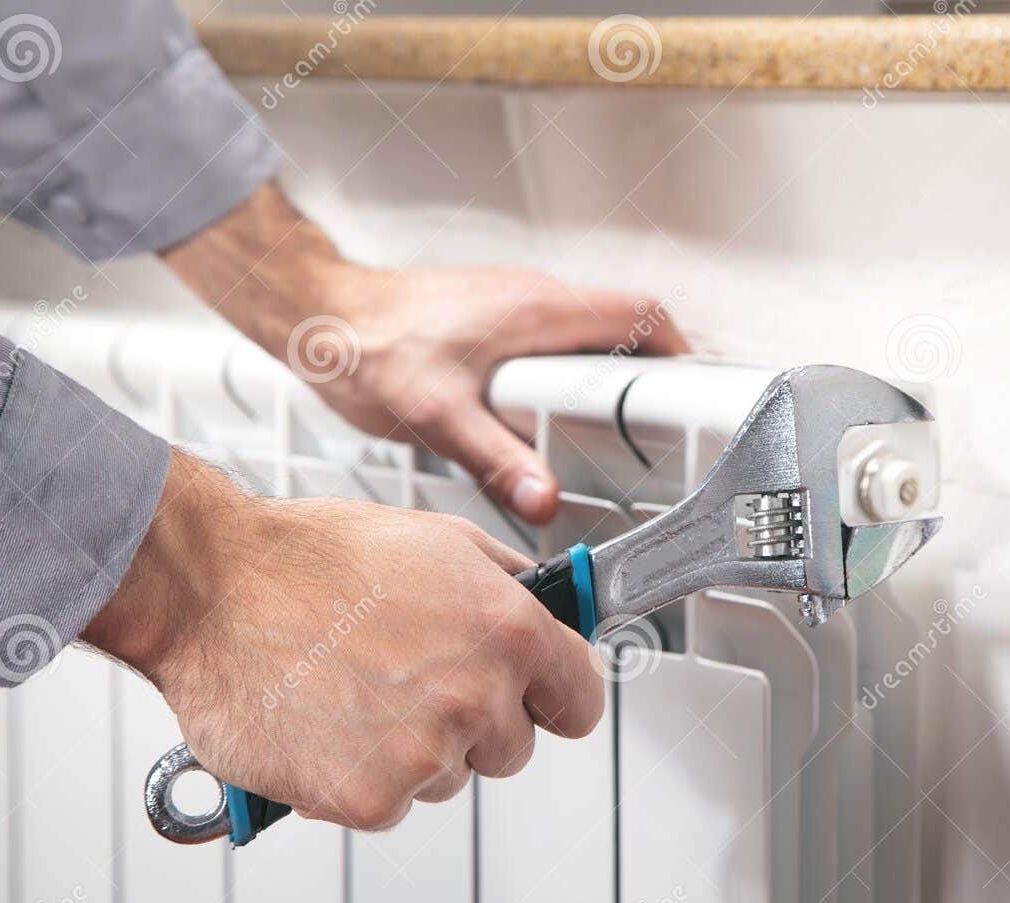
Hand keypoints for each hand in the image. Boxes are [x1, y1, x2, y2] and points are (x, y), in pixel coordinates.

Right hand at [83, 452, 601, 830]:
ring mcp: (426, 755)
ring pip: (450, 778)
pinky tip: (328, 724)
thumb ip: (509, 582)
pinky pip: (391, 806)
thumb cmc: (310, 558)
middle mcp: (477, 697)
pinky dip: (360, 777)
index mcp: (509, 632)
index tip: (539, 697)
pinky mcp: (368, 800)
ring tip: (356, 689)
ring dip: (415, 749)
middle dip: (475, 722)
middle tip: (411, 680)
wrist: (210, 587)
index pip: (581, 702)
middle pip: (515, 748)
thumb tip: (553, 605)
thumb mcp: (439, 540)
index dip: (556, 698)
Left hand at [160, 183, 690, 524]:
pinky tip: (550, 417)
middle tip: (660, 423)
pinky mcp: (494, 317)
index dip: (678, 353)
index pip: (640, 316)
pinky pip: (556, 341)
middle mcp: (533, 298)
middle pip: (625, 327)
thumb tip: (544, 498)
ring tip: (612, 429)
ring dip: (608, 375)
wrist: (314, 313)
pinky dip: (571, 375)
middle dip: (651, 373)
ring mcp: (514, 303)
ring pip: (590, 335)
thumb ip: (496, 461)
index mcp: (537, 310)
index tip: (695, 390)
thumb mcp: (436, 415)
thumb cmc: (364, 345)